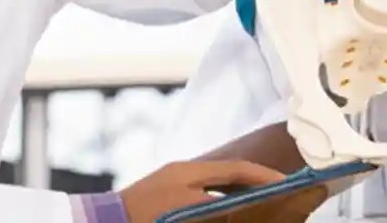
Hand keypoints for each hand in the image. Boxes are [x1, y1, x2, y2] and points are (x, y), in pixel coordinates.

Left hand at [118, 160, 284, 221]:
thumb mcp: (189, 213)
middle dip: (254, 182)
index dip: (264, 177)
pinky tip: (227, 211)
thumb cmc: (144, 218)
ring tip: (259, 204)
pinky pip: (200, 194)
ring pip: (214, 184)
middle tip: (280, 193)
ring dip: (236, 192)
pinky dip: (218, 200)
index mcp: (189, 172)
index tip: (287, 184)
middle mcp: (182, 172)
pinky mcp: (162, 194)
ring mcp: (171, 182)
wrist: (99, 222)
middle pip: (227, 174)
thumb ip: (219, 205)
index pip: (236, 169)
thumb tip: (240, 202)